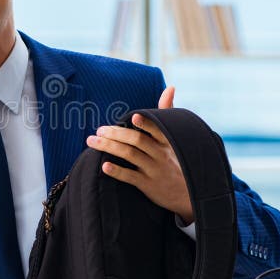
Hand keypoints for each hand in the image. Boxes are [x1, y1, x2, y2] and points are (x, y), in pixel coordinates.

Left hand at [86, 86, 193, 223]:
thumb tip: (169, 87)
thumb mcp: (175, 136)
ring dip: (109, 147)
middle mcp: (161, 154)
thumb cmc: (176, 158)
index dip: (145, 123)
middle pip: (137, 141)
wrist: (187, 191)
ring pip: (130, 156)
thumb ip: (168, 112)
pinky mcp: (148, 185)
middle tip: (98, 130)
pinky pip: (131, 178)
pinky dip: (117, 171)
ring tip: (92, 142)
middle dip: (116, 134)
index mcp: (166, 140)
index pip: (156, 129)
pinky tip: (104, 166)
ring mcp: (154, 170)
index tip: (132, 117)